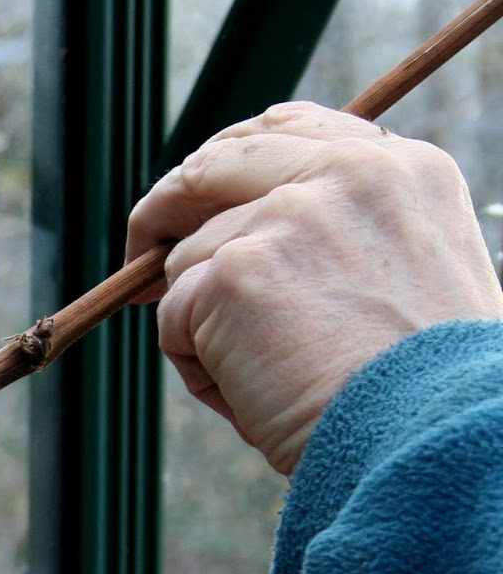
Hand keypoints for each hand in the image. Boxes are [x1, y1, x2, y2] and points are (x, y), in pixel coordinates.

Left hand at [127, 101, 502, 474]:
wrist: (430, 442)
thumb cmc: (421, 390)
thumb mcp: (405, 280)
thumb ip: (338, 237)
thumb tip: (236, 240)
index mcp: (401, 169)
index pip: (286, 130)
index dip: (224, 164)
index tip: (195, 202)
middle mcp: (346, 173)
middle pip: (212, 165)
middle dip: (164, 212)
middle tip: (142, 262)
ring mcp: (286, 216)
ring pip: (188, 262)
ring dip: (203, 326)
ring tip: (270, 383)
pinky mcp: (233, 271)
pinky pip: (174, 319)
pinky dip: (198, 368)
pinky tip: (255, 397)